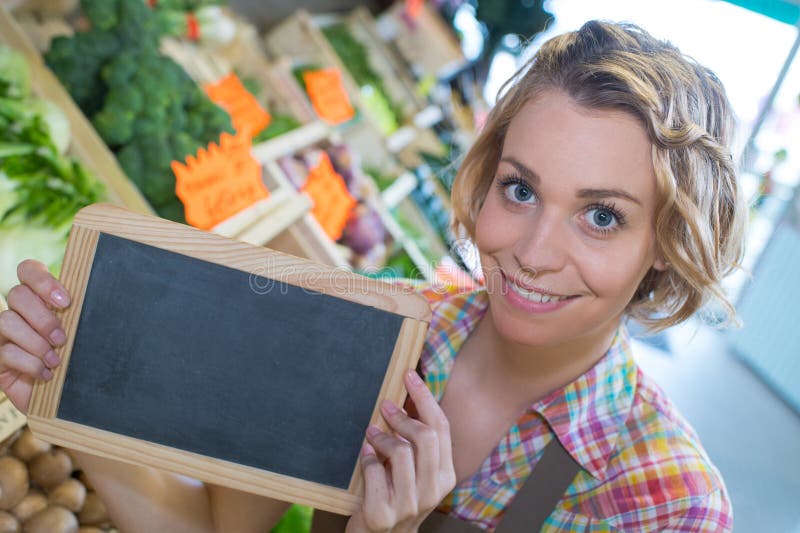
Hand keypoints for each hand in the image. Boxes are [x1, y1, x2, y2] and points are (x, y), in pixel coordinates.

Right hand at [0, 260, 70, 411]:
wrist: (65, 400)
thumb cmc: (77, 363)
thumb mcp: (81, 336)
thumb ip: (79, 316)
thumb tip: (101, 298)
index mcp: (40, 300)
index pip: (28, 270)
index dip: (42, 280)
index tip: (66, 302)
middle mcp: (18, 313)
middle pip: (16, 294)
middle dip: (42, 317)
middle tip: (62, 338)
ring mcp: (3, 335)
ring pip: (7, 321)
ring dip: (35, 342)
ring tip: (55, 360)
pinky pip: (6, 352)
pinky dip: (30, 364)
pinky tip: (46, 374)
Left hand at [346, 370, 455, 532]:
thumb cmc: (397, 497)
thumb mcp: (416, 473)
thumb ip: (418, 445)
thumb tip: (408, 398)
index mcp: (446, 476)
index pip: (441, 428)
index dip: (425, 397)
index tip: (409, 376)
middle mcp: (433, 491)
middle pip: (425, 436)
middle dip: (402, 416)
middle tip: (385, 406)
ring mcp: (409, 505)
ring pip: (401, 452)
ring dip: (382, 437)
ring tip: (371, 433)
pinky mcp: (382, 514)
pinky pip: (374, 472)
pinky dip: (366, 459)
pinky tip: (364, 456)